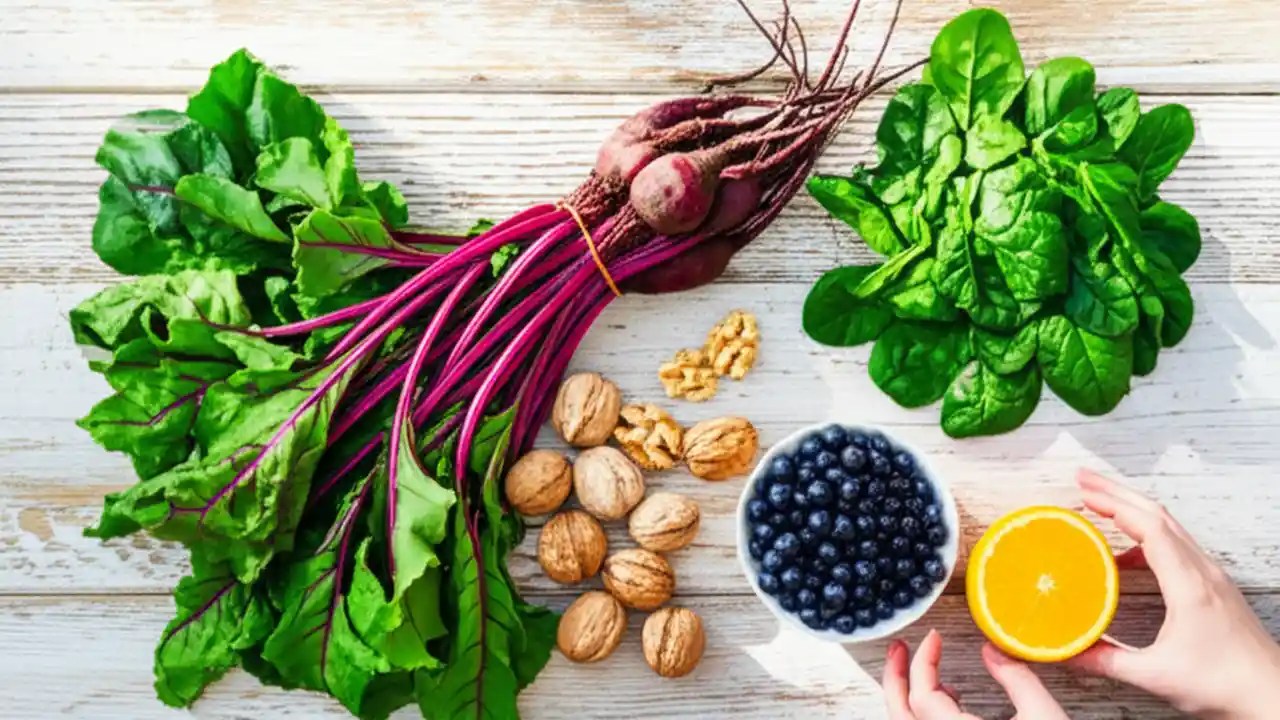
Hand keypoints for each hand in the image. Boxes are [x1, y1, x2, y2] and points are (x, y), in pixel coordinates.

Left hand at [882, 629, 1069, 718]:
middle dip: (895, 677)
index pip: (922, 695)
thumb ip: (1016, 678)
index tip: (934, 637)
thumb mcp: (1043, 715)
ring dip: (909, 697)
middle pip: (900, 713)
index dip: (923, 661)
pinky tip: (950, 699)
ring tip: (926, 671)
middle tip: (900, 648)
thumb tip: (992, 650)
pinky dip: (926, 715)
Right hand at [1070, 470, 1279, 718]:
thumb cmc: (1225, 686)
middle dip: (1118, 492)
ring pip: (1170, 527)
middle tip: (1084, 480)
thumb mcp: (1156, 675)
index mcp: (1189, 585)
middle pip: (1158, 515)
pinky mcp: (1213, 588)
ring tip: (1100, 506)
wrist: (1270, 699)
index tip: (1084, 493)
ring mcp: (1211, 578)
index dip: (1115, 504)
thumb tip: (1068, 651)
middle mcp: (1203, 572)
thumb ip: (1108, 661)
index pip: (1151, 527)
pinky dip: (1148, 537)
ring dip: (1133, 510)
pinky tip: (1127, 556)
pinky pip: (1177, 547)